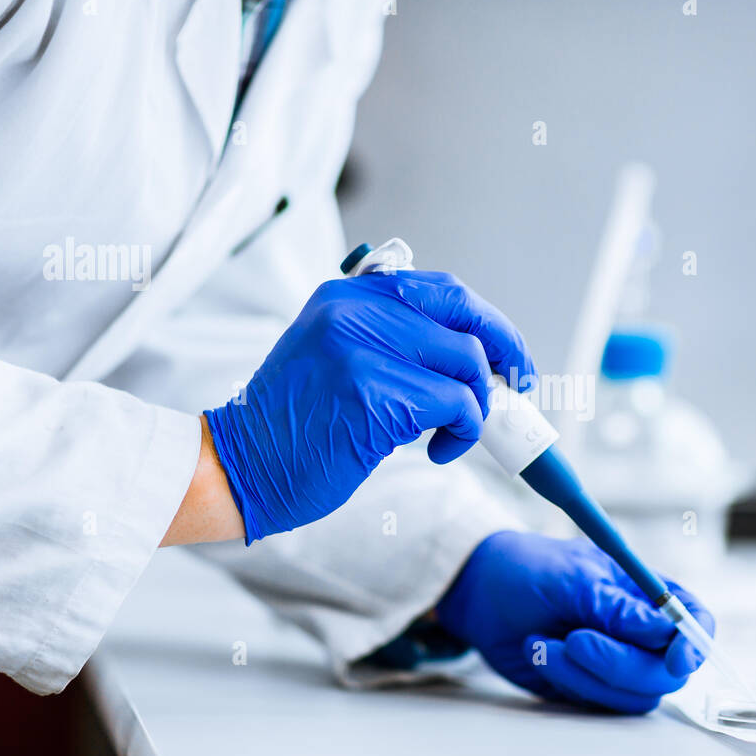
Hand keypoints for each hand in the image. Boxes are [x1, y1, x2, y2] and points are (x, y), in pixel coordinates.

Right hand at [204, 271, 534, 541]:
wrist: (239, 466)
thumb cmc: (296, 425)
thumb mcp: (336, 356)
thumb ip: (391, 340)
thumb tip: (476, 358)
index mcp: (348, 294)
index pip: (443, 290)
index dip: (489, 322)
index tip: (509, 357)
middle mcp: (354, 309)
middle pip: (466, 314)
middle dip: (507, 351)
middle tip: (516, 388)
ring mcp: (360, 347)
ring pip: (467, 363)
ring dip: (476, 407)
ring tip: (451, 435)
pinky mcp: (371, 392)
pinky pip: (455, 404)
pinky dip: (463, 433)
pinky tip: (438, 451)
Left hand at [437, 531, 713, 713]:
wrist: (480, 593)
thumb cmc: (529, 570)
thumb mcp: (573, 578)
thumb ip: (619, 607)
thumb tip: (666, 630)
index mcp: (646, 593)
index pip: (694, 619)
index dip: (695, 642)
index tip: (676, 659)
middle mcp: (639, 631)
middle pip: (666, 670)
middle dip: (621, 662)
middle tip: (577, 641)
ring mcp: (615, 663)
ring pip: (632, 694)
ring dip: (586, 674)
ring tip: (545, 641)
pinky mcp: (588, 686)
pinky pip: (595, 702)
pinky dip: (565, 680)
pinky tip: (537, 650)